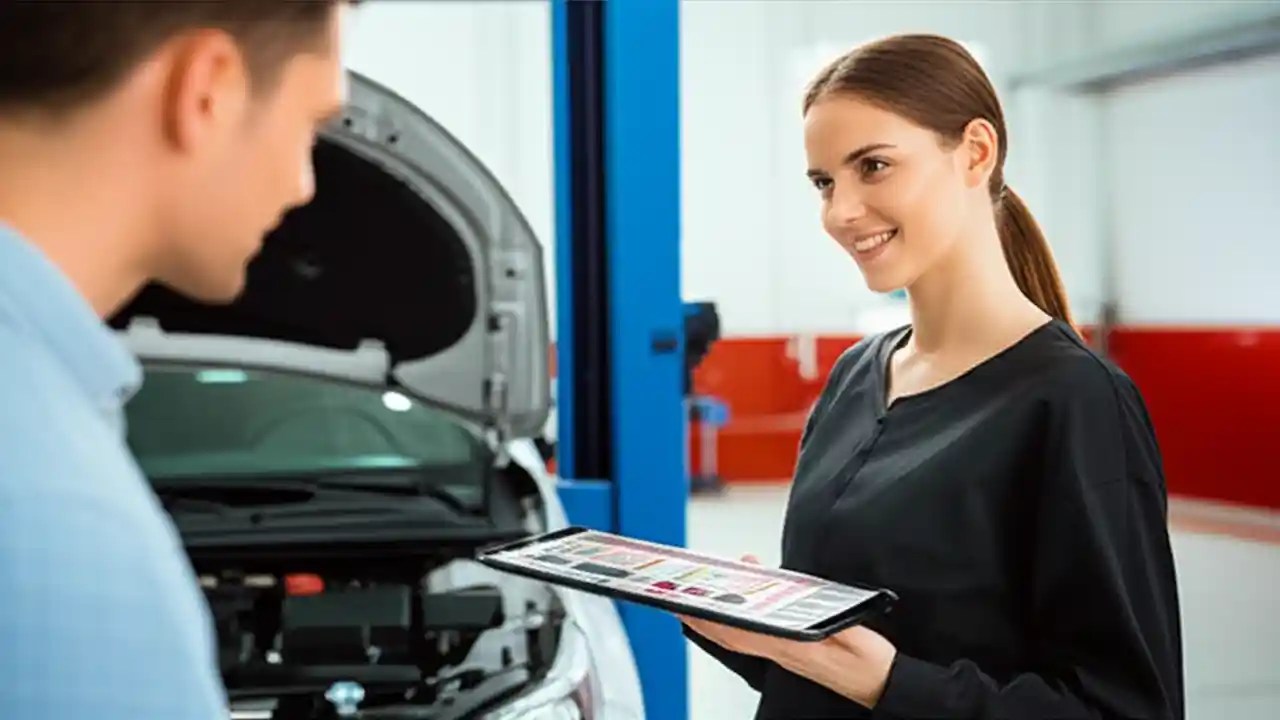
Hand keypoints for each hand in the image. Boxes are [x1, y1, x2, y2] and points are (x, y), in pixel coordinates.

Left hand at [678, 555, 896, 708]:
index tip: (689, 607)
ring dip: (721, 614)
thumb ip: (831, 624)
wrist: (881, 683)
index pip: (740, 633)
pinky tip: (746, 602)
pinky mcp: (794, 649)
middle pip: (731, 635)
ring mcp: (785, 651)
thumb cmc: (868, 663)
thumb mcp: (852, 636)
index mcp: (790, 647)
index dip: (712, 620)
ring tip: (709, 592)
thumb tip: (809, 611)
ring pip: (741, 634)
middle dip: (704, 617)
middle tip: (681, 599)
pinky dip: (744, 616)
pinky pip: (758, 633)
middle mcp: (782, 650)